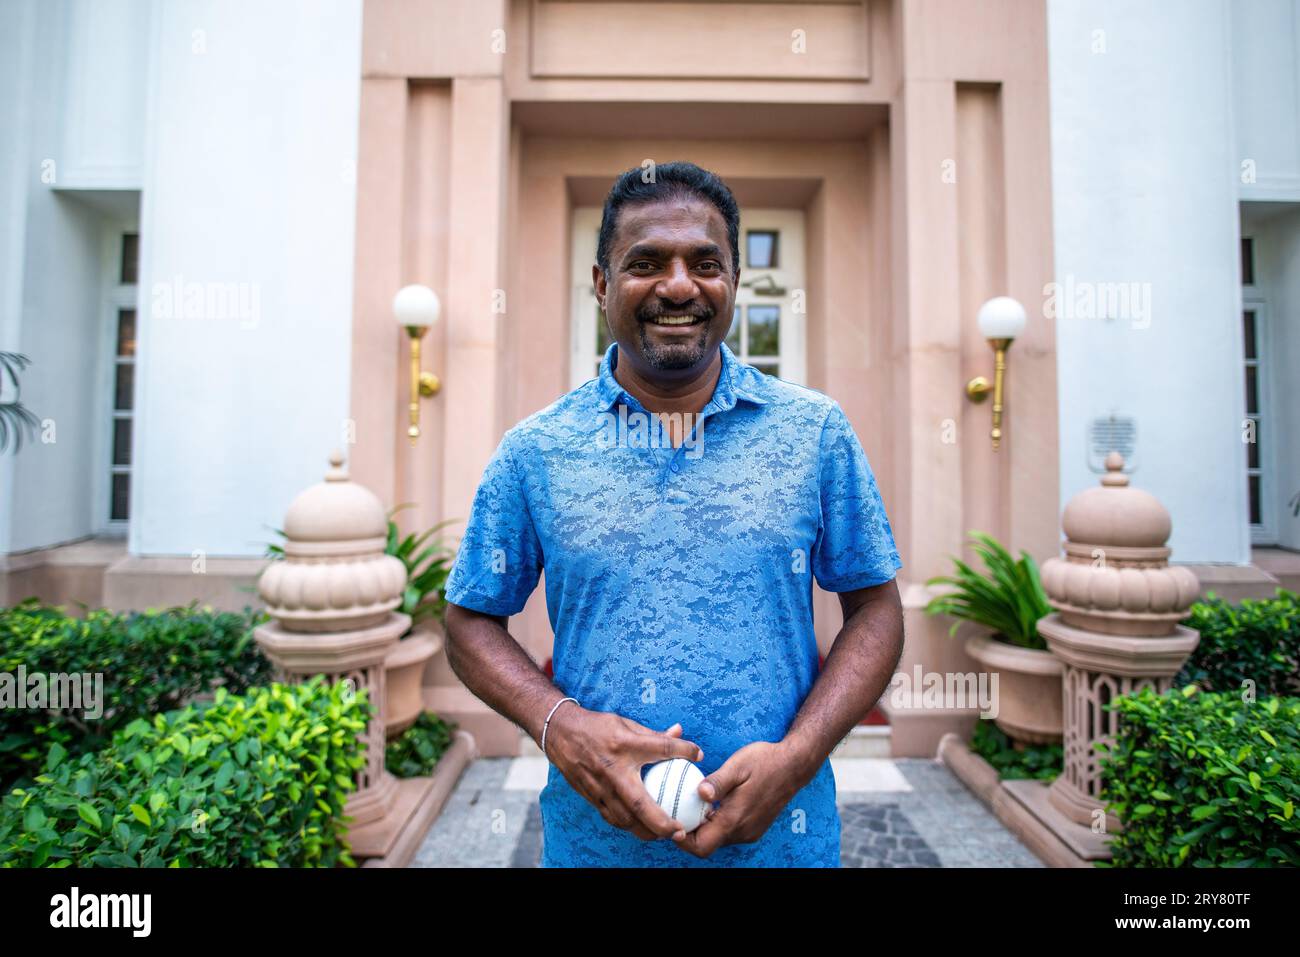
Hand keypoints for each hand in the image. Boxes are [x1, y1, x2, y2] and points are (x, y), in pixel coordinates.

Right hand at [546, 705, 704, 840]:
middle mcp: (613, 768)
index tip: (698, 755)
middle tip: (679, 830)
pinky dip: (628, 826)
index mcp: (625, 744)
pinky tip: (642, 828)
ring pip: (625, 818)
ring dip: (646, 830)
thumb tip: (679, 732)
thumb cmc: (597, 727)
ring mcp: (600, 786)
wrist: (560, 733)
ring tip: (665, 834)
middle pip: (640, 802)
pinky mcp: (591, 796)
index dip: (683, 750)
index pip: (661, 748)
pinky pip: (612, 818)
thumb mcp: (626, 723)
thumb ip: (653, 734)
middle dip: (661, 822)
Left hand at [671, 740, 810, 857]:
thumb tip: (699, 792)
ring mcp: (749, 830)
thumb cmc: (766, 761)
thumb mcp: (738, 765)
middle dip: (689, 832)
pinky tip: (710, 803)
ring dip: (702, 826)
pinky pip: (728, 831)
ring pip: (717, 838)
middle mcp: (743, 831)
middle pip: (707, 844)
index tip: (670, 822)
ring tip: (690, 803)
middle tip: (675, 809)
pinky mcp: (754, 826)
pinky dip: (715, 822)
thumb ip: (718, 782)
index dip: (682, 840)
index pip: (701, 846)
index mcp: (735, 819)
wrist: (795, 764)